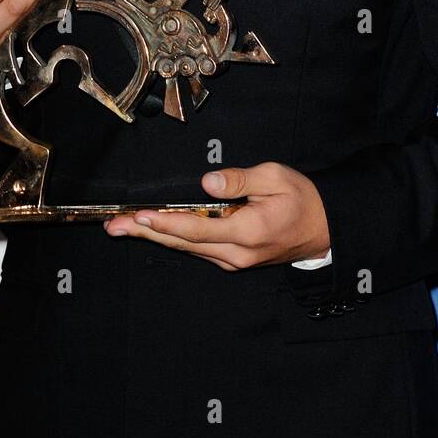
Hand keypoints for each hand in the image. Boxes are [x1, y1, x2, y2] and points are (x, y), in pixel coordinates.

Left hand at [104, 161, 330, 270]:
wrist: (323, 229)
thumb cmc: (301, 198)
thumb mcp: (275, 176)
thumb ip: (239, 180)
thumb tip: (207, 183)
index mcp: (248, 231)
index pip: (197, 228)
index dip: (165, 223)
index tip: (140, 216)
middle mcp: (237, 253)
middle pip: (183, 243)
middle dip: (146, 233)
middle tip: (114, 226)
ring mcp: (234, 260)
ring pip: (187, 248)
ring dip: (155, 237)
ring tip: (124, 226)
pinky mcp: (233, 260)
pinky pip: (198, 249)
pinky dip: (175, 239)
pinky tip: (154, 230)